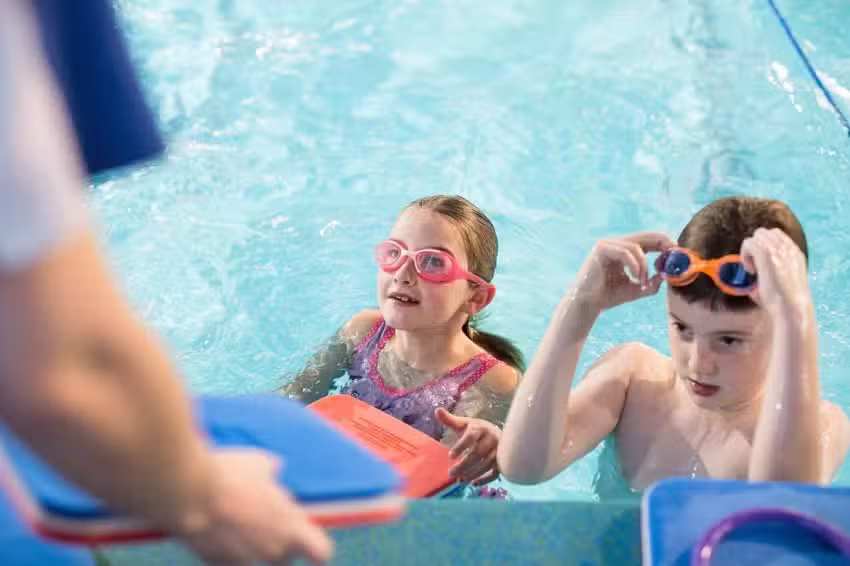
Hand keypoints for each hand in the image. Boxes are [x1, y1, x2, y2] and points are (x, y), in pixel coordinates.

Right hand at [179, 448, 332, 565]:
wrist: (187, 494)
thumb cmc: (229, 475)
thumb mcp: (259, 462)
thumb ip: (272, 471)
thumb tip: (275, 468)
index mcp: (291, 526)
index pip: (321, 552)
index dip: (315, 547)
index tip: (308, 540)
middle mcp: (272, 550)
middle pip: (284, 556)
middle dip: (278, 541)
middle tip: (262, 518)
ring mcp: (244, 560)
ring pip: (256, 558)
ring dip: (251, 545)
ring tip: (235, 519)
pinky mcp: (216, 563)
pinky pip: (230, 559)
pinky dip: (226, 547)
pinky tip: (215, 526)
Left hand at [436, 408, 500, 485]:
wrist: (495, 433)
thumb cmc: (475, 429)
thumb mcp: (463, 424)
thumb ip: (449, 420)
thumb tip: (437, 410)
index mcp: (480, 427)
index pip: (471, 436)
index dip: (461, 446)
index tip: (450, 456)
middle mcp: (491, 437)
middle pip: (478, 452)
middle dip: (464, 464)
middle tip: (451, 474)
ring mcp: (499, 450)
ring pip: (487, 463)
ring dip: (472, 473)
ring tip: (460, 480)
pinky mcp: (502, 460)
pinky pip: (496, 471)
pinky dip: (485, 479)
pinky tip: (474, 483)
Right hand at [573, 232, 676, 310]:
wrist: (589, 304)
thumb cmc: (609, 296)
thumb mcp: (637, 289)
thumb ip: (652, 282)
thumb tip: (666, 274)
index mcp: (624, 251)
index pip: (647, 240)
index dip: (664, 242)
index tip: (678, 251)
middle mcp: (616, 244)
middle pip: (644, 236)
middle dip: (662, 243)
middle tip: (674, 252)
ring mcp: (607, 245)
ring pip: (635, 246)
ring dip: (644, 265)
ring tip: (642, 281)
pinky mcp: (601, 249)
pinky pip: (625, 252)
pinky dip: (634, 264)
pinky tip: (635, 276)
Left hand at [740, 228, 811, 320]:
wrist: (792, 308)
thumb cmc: (786, 304)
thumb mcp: (783, 284)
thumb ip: (772, 274)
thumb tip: (755, 281)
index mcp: (795, 254)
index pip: (777, 236)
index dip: (764, 248)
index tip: (761, 266)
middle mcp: (789, 249)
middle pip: (766, 232)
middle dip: (756, 247)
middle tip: (755, 266)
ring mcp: (779, 249)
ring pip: (757, 235)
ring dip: (750, 250)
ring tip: (752, 269)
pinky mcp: (767, 254)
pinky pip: (749, 243)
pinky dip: (745, 255)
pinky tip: (750, 271)